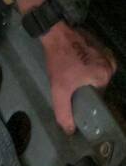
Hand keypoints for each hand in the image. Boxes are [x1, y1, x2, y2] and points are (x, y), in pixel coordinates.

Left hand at [19, 0, 116, 133]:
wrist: (54, 34)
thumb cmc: (59, 62)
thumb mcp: (59, 89)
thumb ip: (64, 111)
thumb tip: (70, 131)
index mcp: (105, 76)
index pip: (98, 94)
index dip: (84, 96)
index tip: (73, 93)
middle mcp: (111, 65)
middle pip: (97, 83)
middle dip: (83, 84)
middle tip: (68, 80)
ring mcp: (106, 53)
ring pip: (95, 71)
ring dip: (83, 73)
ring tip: (70, 70)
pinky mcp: (99, 45)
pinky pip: (94, 60)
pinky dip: (85, 63)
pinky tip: (73, 62)